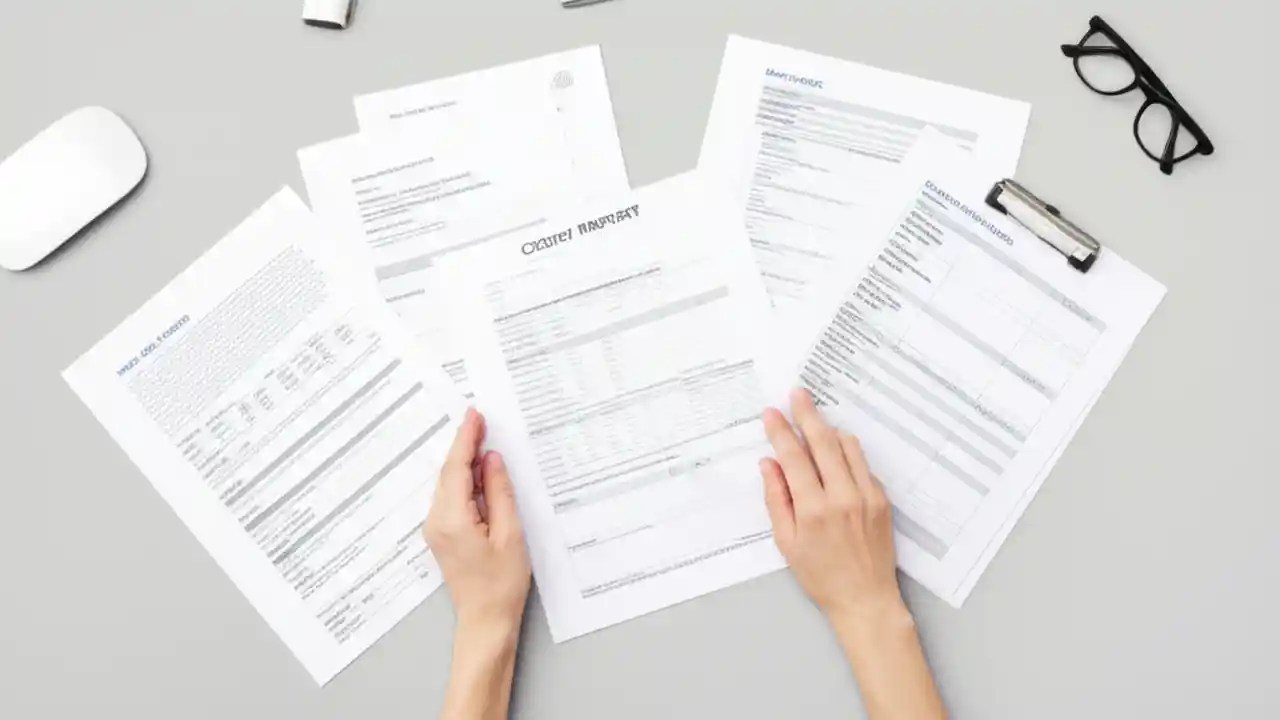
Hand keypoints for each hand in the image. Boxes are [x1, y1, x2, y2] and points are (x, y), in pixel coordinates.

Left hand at [425, 408, 530, 638]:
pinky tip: (481, 474)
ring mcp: (436, 528)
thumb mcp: (509, 533)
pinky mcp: (442, 534)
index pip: (457, 468)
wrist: (485, 619)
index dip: (465, 439)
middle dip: (465, 446)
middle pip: (449, 473)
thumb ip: (500, 492)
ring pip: (449, 484)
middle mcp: (436, 520)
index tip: (474, 414)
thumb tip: (492, 460)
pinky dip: (465, 481)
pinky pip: (451, 498)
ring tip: (484, 441)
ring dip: (465, 463)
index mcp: (452, 518)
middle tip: (482, 420)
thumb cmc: (502, 582)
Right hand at [760, 388, 904, 627]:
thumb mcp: (786, 542)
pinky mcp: (881, 499)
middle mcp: (842, 497)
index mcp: (813, 509)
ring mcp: (866, 496)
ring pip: (847, 447)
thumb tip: (769, 464)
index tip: (771, 413)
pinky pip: (862, 464)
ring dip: (829, 429)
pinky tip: (835, 452)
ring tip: (815, 418)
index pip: (794, 457)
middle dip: (807, 414)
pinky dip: (847, 452)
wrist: (865, 599)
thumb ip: (776, 499)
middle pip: (823, 442)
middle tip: (797, 394)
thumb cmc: (821, 576)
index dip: (780, 431)